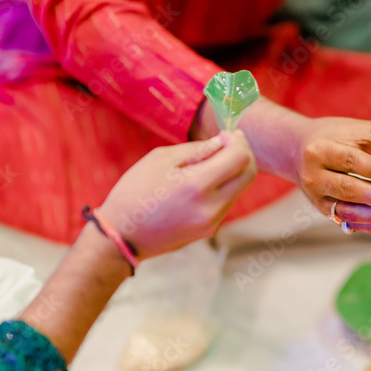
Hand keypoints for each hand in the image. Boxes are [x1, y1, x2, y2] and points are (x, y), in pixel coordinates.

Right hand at [97, 132, 255, 258]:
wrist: (121, 236)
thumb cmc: (134, 192)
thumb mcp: (161, 160)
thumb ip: (197, 150)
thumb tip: (221, 143)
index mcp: (197, 186)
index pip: (240, 158)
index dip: (238, 141)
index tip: (226, 134)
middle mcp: (211, 207)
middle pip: (249, 174)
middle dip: (243, 153)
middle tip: (227, 143)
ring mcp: (213, 222)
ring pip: (239, 189)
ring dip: (233, 171)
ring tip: (208, 162)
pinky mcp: (210, 231)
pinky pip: (227, 202)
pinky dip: (223, 187)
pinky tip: (202, 181)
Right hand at [292, 117, 370, 232]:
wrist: (297, 151)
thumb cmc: (332, 136)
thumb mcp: (351, 129)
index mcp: (319, 151)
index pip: (349, 162)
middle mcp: (315, 178)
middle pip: (350, 191)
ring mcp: (318, 199)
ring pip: (351, 213)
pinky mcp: (325, 212)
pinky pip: (351, 223)